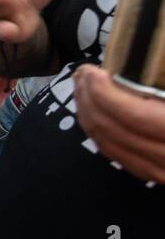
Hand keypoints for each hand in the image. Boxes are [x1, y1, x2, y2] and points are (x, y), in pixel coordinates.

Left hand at [73, 65, 164, 182]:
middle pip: (111, 128)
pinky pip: (114, 153)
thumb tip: (129, 65)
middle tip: (81, 74)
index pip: (132, 116)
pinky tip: (91, 109)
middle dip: (88, 97)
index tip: (91, 71)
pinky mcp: (153, 174)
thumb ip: (156, 81)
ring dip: (87, 111)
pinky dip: (96, 129)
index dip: (104, 93)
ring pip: (107, 142)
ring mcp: (160, 171)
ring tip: (82, 86)